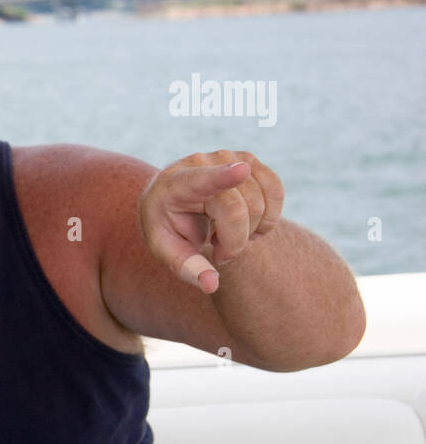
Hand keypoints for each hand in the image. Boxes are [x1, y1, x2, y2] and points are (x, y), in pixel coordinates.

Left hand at [138, 150, 283, 293]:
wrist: (172, 201)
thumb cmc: (169, 228)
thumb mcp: (167, 251)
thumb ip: (187, 268)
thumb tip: (212, 285)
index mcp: (174, 185)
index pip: (201, 181)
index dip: (223, 176)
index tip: (241, 170)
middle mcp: (202, 163)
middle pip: (241, 209)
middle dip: (235, 242)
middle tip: (215, 247)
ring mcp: (228, 157)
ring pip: (261, 202)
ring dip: (250, 230)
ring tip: (223, 230)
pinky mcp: (248, 159)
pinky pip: (276, 191)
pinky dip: (268, 216)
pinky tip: (246, 221)